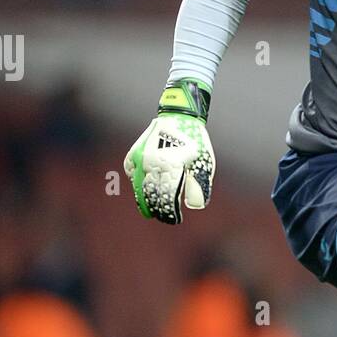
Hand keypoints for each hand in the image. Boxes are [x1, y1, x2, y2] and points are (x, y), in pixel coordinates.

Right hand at [123, 79, 215, 222]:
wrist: (178, 116)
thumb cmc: (195, 142)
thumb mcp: (203, 163)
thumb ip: (198, 185)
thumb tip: (193, 205)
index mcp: (171, 166)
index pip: (167, 197)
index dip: (170, 212)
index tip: (175, 219)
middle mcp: (152, 163)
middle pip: (151, 195)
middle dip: (158, 208)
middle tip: (164, 217)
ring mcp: (140, 158)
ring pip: (139, 186)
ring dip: (145, 199)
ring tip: (152, 211)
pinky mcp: (133, 154)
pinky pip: (133, 175)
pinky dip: (138, 183)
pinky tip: (145, 189)